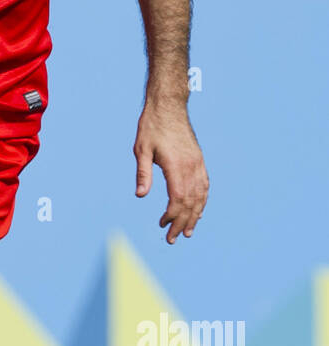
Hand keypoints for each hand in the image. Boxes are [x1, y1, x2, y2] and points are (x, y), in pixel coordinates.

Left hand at [133, 103, 207, 243]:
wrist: (168, 106)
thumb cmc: (151, 126)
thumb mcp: (142, 149)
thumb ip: (143, 173)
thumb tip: (140, 195)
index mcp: (177, 165)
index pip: (178, 199)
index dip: (172, 215)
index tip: (163, 225)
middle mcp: (191, 166)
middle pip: (191, 202)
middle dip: (182, 222)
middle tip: (173, 239)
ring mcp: (198, 163)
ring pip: (201, 196)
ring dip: (195, 215)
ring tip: (188, 231)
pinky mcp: (199, 160)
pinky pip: (204, 185)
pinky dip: (202, 201)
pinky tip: (198, 211)